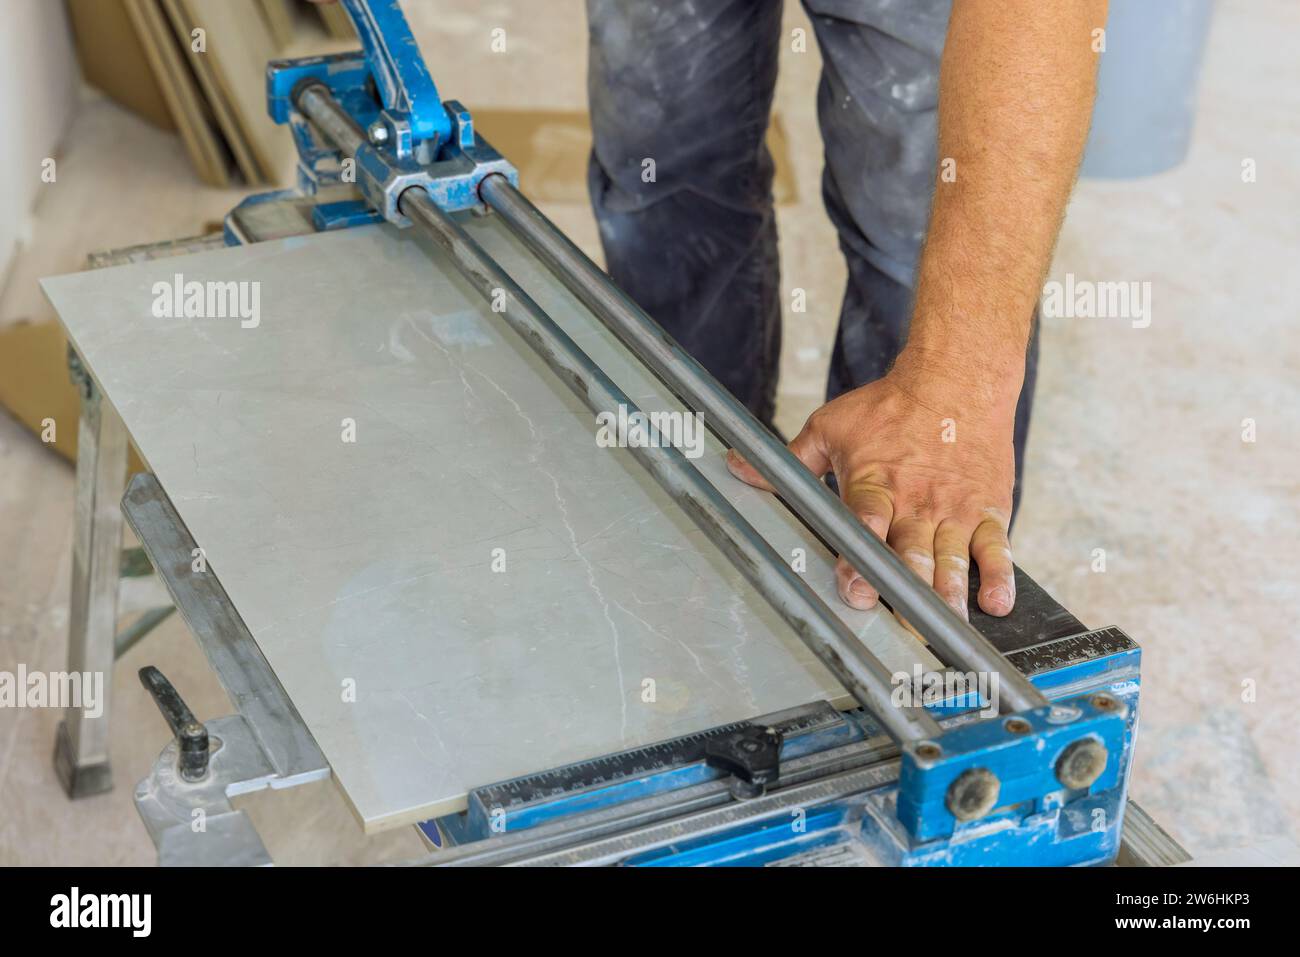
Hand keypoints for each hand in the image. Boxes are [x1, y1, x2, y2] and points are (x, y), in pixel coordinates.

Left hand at [726, 354, 1018, 619]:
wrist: (958, 377)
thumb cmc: (890, 405)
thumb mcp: (831, 426)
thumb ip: (789, 458)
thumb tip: (737, 467)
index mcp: (875, 482)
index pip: (865, 524)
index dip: (859, 559)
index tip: (855, 591)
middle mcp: (916, 501)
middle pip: (911, 551)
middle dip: (906, 589)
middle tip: (904, 623)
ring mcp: (954, 508)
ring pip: (952, 557)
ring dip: (950, 594)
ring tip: (948, 624)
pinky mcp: (988, 508)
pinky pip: (995, 546)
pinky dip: (998, 575)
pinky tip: (997, 603)